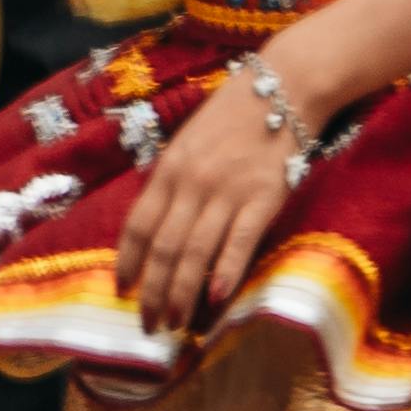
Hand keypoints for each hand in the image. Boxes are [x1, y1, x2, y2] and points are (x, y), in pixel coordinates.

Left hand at [118, 67, 300, 333]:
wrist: (287, 85)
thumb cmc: (235, 114)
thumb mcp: (188, 142)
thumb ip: (171, 181)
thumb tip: (154, 227)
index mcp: (169, 170)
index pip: (138, 227)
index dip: (127, 264)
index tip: (124, 292)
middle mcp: (192, 184)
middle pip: (164, 249)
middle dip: (153, 293)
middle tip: (150, 326)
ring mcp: (229, 191)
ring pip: (195, 252)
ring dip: (183, 293)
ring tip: (176, 323)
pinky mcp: (266, 196)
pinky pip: (240, 239)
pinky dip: (226, 269)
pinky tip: (217, 297)